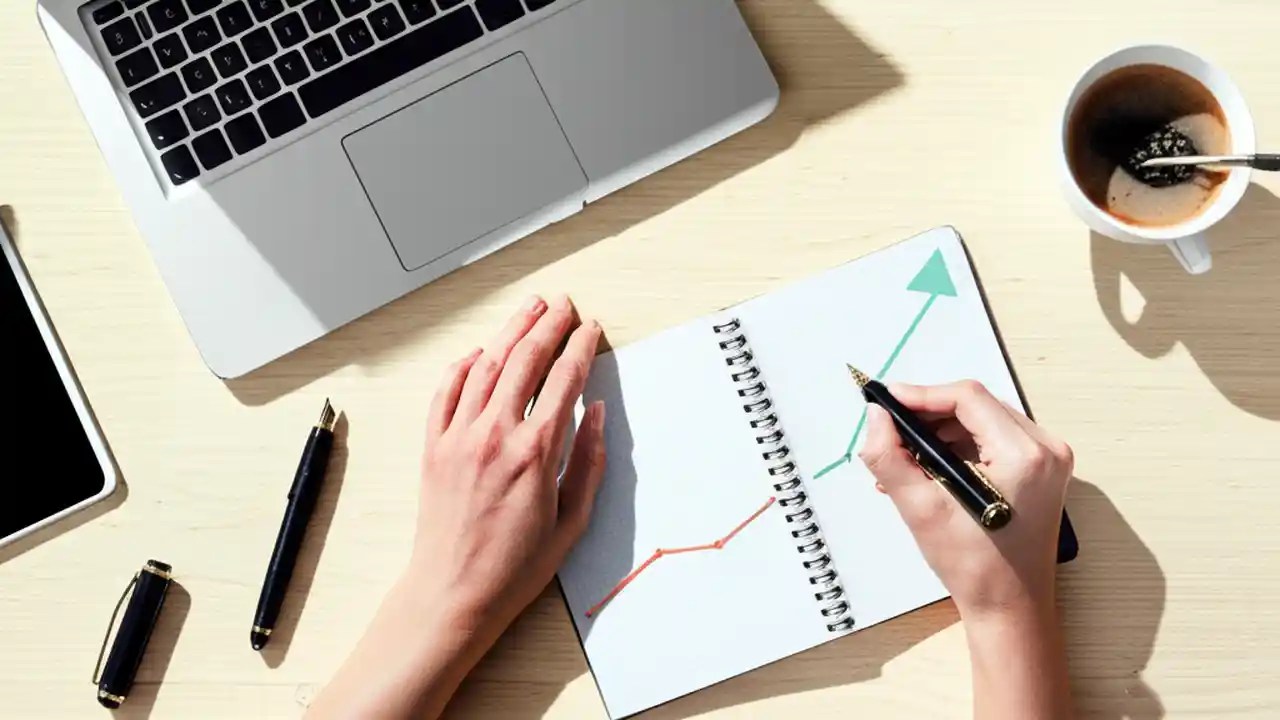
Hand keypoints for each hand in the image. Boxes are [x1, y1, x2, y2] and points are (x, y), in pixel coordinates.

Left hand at [412, 293, 606, 630]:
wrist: (453, 592)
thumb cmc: (514, 566)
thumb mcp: (572, 521)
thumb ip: (588, 461)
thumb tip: (596, 414)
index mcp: (535, 452)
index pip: (564, 379)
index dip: (581, 347)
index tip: (591, 330)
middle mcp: (495, 435)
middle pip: (525, 360)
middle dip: (548, 325)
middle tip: (563, 305)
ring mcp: (459, 437)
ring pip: (486, 366)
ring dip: (510, 332)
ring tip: (529, 309)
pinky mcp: (434, 447)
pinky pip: (446, 391)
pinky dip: (464, 365)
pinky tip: (479, 352)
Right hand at [858, 380, 1072, 620]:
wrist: (1010, 607)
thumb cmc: (976, 568)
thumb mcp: (921, 510)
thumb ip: (889, 457)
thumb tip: (875, 417)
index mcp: (1025, 456)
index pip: (968, 398)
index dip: (922, 395)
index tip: (888, 402)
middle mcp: (1045, 450)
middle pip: (976, 406)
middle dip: (928, 416)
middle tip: (891, 431)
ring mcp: (1048, 459)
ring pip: (983, 420)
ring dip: (941, 432)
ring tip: (905, 457)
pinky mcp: (1042, 470)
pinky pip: (994, 439)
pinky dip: (959, 446)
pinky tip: (929, 467)